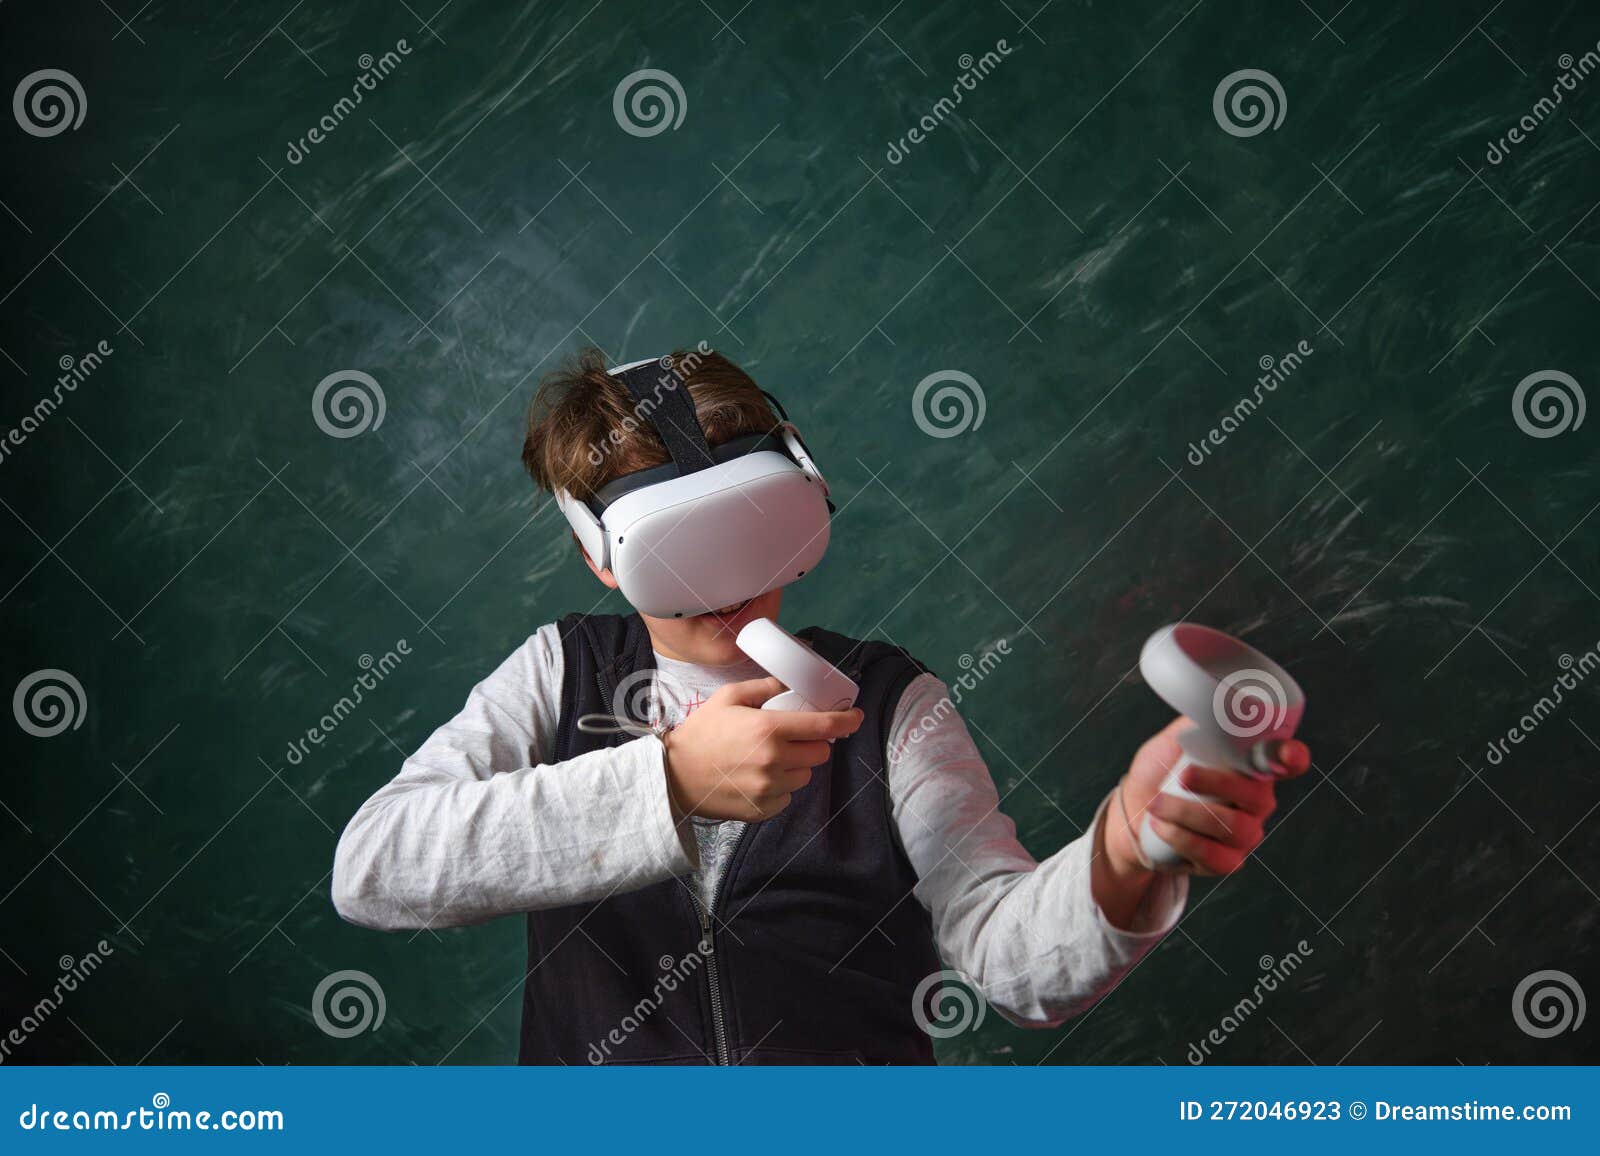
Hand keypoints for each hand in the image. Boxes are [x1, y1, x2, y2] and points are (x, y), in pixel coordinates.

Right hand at [661, 676, 863, 822]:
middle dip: (812, 743)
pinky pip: (788, 797)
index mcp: (769, 729)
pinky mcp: (763, 809)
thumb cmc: (701, 733)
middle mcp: (774, 761)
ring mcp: (769, 789)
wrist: (674, 776)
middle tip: (790, 738)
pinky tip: (757, 778)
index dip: (846, 721)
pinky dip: (780, 788)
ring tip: (767, 759)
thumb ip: (764, 687)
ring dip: (796, 766)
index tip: (855, 717)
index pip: (823, 726)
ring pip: (805, 776)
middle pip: (820, 754)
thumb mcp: (728, 697)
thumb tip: (790, 684)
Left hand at [1107, 716, 1310, 876]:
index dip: (1291, 758)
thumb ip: (1193, 722)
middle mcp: (1258, 802)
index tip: (1286, 753)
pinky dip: (1184, 840)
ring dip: (1189, 814)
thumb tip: (1205, 699)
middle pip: (1258, 797)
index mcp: (1252, 767)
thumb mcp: (1173, 740)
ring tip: (1157, 804)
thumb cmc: (1162, 770)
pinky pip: (1217, 857)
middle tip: (1182, 775)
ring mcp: (1246, 834)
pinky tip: (1162, 827)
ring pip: (1234, 828)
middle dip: (1217, 784)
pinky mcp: (1227, 861)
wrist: (1135, 809)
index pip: (1286, 762)